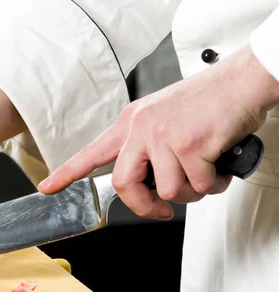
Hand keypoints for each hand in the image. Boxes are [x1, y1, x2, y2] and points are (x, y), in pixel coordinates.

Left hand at [39, 45, 278, 219]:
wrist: (243, 80)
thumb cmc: (209, 101)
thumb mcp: (163, 116)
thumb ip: (147, 146)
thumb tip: (148, 183)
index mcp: (131, 122)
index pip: (92, 152)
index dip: (67, 173)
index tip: (49, 186)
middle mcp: (141, 128)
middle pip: (124, 184)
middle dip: (144, 207)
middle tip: (161, 211)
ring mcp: (164, 137)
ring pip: (169, 191)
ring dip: (192, 189)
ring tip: (205, 168)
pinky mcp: (189, 145)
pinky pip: (198, 185)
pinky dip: (213, 183)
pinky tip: (218, 164)